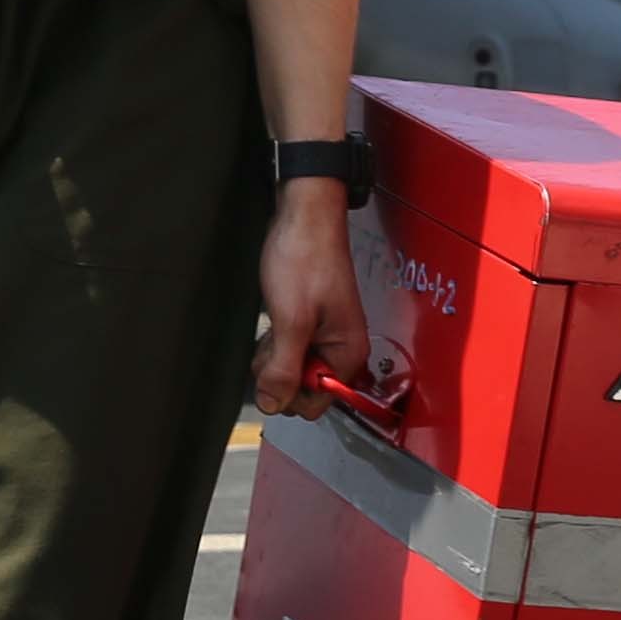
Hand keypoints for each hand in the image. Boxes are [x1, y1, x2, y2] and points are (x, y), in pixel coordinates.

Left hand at [250, 184, 365, 414]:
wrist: (304, 215)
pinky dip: (276, 342)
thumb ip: (283, 368)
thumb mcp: (291, 320)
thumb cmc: (305, 258)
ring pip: (293, 370)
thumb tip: (273, 403)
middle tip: (273, 339)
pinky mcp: (312, 324)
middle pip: (303, 389)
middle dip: (280, 372)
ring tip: (274, 324)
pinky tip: (275, 318)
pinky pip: (290, 350)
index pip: (318, 404)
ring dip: (275, 356)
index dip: (290, 392)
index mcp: (347, 353)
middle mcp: (342, 349)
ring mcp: (326, 337)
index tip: (276, 366)